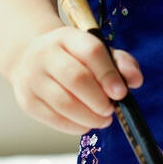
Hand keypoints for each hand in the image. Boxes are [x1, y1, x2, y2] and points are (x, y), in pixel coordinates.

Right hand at [10, 26, 142, 135]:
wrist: (30, 60)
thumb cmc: (73, 58)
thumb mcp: (96, 52)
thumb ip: (120, 63)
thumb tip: (136, 80)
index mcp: (67, 37)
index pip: (91, 51)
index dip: (109, 74)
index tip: (122, 93)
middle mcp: (45, 53)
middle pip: (76, 77)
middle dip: (98, 99)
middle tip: (111, 110)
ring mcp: (32, 77)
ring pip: (64, 102)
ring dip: (89, 117)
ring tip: (102, 120)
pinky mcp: (27, 101)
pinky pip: (53, 119)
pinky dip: (74, 126)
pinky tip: (86, 124)